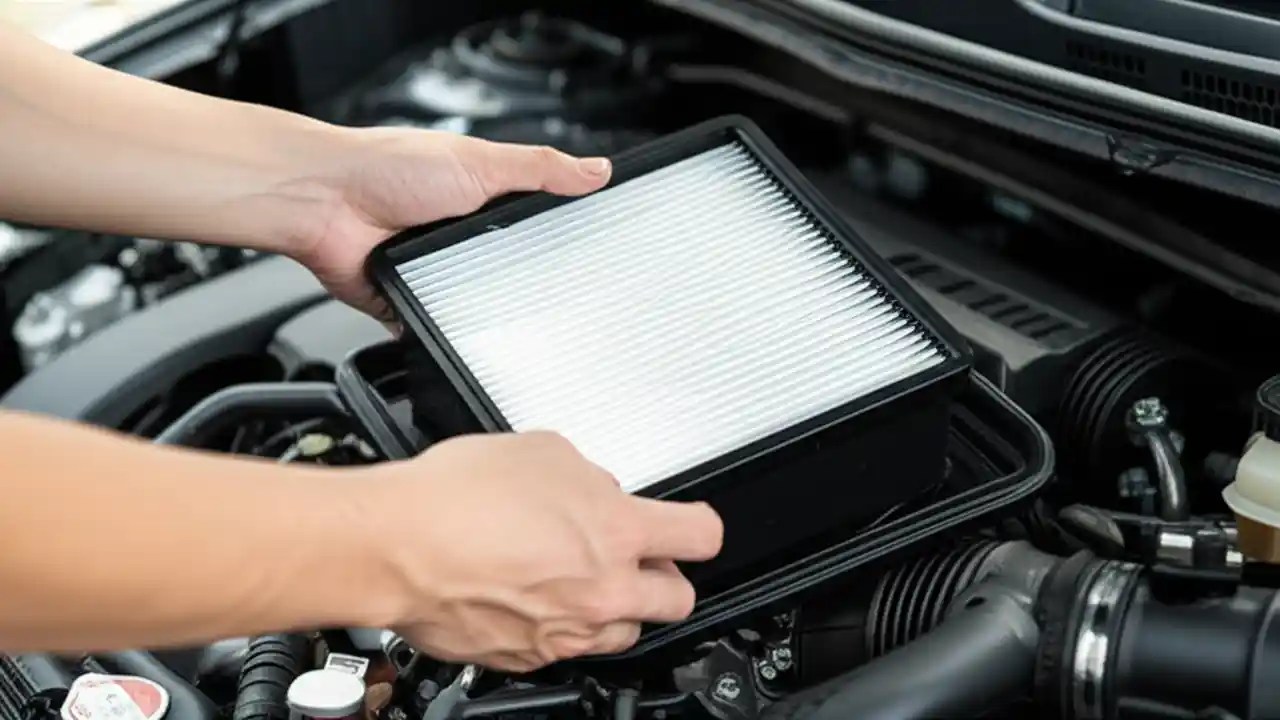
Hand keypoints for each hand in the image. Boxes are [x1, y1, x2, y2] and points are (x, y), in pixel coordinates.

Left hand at [289, 128, 611, 319]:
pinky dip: (445, 332)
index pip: (538, 222)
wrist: (322, 201)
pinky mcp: (408, 302)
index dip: (564, 237)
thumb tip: (596, 170)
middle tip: (549, 289)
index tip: (595, 252)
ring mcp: (433, 271)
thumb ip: (540, 168)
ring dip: (484, 306)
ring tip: (498, 305)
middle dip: (526, 281)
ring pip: (478, 303)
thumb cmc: (385, 168)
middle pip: (512, 269)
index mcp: (482, 196)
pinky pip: (437, 329)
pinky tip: (461, 330)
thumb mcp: (480, 162)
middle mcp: (459, 235)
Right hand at [363, 432, 722, 671]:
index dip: (699, 529)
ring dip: (615, 608)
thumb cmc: (456, 497)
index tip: (691, 528)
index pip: (702, 537)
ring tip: (578, 579)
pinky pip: (566, 647)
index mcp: (618, 534)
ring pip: (624, 633)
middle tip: (637, 559)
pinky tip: (530, 594)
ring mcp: (566, 633)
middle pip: (677, 600)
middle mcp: (603, 592)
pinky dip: (559, 626)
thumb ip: (589, 477)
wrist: (393, 546)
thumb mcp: (543, 452)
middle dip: (664, 578)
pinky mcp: (527, 658)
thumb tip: (599, 493)